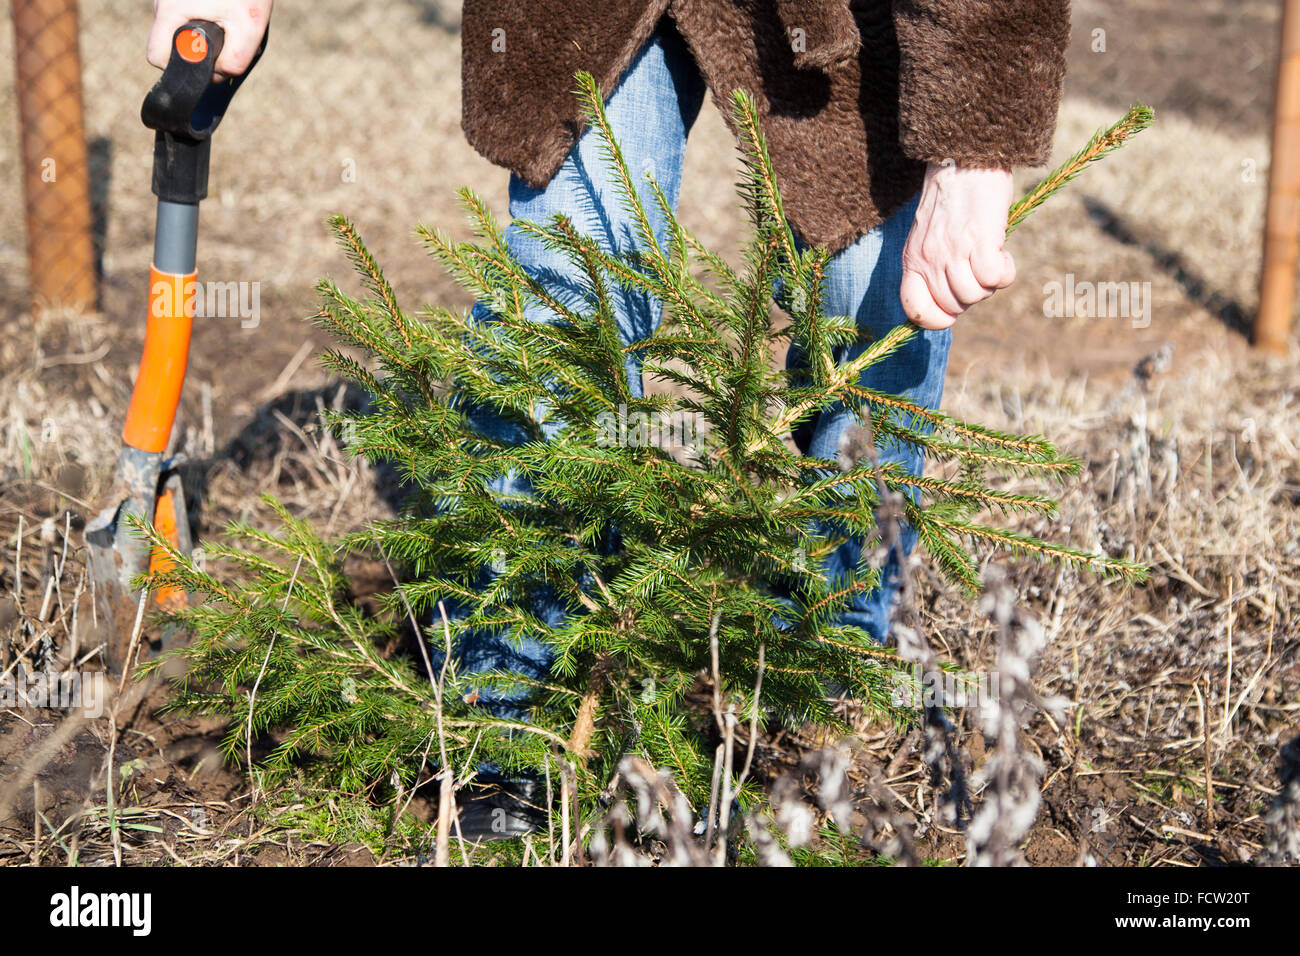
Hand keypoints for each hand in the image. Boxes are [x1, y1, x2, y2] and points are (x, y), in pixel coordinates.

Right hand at [147, 0, 272, 79]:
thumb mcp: (249, 28)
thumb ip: (233, 61)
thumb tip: (216, 76)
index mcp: (170, 11)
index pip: (157, 56)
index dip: (180, 69)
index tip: (208, 62)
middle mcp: (163, 3)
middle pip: (172, 46)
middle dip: (200, 53)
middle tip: (229, 40)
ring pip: (183, 33)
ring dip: (208, 37)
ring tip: (232, 21)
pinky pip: (190, 19)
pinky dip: (211, 22)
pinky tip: (229, 13)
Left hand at [899, 162, 1015, 330]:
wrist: (964, 159)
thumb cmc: (952, 198)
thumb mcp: (928, 235)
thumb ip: (933, 265)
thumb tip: (954, 298)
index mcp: (912, 259)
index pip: (915, 309)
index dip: (935, 319)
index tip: (952, 311)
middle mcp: (929, 259)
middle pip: (954, 306)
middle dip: (972, 295)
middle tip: (978, 269)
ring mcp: (952, 251)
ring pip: (975, 296)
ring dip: (989, 282)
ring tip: (990, 255)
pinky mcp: (979, 240)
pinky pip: (995, 279)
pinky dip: (1005, 271)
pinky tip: (1003, 252)